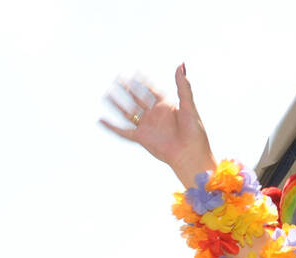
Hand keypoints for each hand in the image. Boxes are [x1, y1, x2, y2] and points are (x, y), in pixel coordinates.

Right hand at [99, 65, 214, 186]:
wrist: (190, 155)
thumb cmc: (194, 132)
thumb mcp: (189, 105)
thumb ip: (183, 86)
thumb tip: (181, 64)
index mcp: (166, 106)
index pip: (151, 90)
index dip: (143, 81)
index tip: (135, 72)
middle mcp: (154, 115)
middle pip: (137, 98)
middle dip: (127, 89)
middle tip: (117, 78)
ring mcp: (147, 126)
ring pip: (127, 112)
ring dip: (117, 104)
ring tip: (106, 94)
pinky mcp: (141, 138)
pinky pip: (123, 131)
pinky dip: (111, 126)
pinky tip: (101, 120)